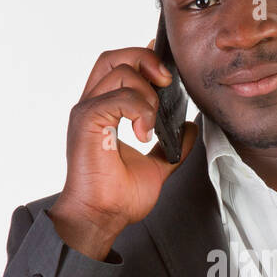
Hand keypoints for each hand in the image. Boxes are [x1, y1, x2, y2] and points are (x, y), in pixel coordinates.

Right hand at [53, 43, 197, 238]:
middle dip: (145, 60)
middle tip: (167, 83)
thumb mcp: (156, 166)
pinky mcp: (87, 121)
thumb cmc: (116, 198)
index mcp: (103, 111)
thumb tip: (190, 128)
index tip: (166, 70)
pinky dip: (139, 109)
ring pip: (119, 71)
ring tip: (151, 124)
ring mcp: (87, 112)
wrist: (101, 219)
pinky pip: (118, 96)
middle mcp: (91, 106)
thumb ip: (171, 147)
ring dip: (146, 92)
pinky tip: (143, 133)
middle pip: (114, 57)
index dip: (141, 58)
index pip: (117, 67)